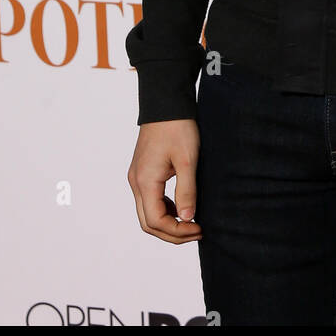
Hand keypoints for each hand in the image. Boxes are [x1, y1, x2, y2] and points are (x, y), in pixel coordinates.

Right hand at [127, 119, 202, 243]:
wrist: (166, 103)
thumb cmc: (177, 127)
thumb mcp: (188, 160)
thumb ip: (187, 191)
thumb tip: (188, 219)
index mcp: (145, 181)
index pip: (156, 221)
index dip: (178, 231)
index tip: (199, 228)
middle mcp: (136, 182)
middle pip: (148, 223)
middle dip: (172, 232)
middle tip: (197, 231)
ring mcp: (137, 177)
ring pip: (148, 213)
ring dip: (168, 222)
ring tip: (192, 221)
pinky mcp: (143, 172)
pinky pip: (150, 200)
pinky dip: (165, 209)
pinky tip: (182, 206)